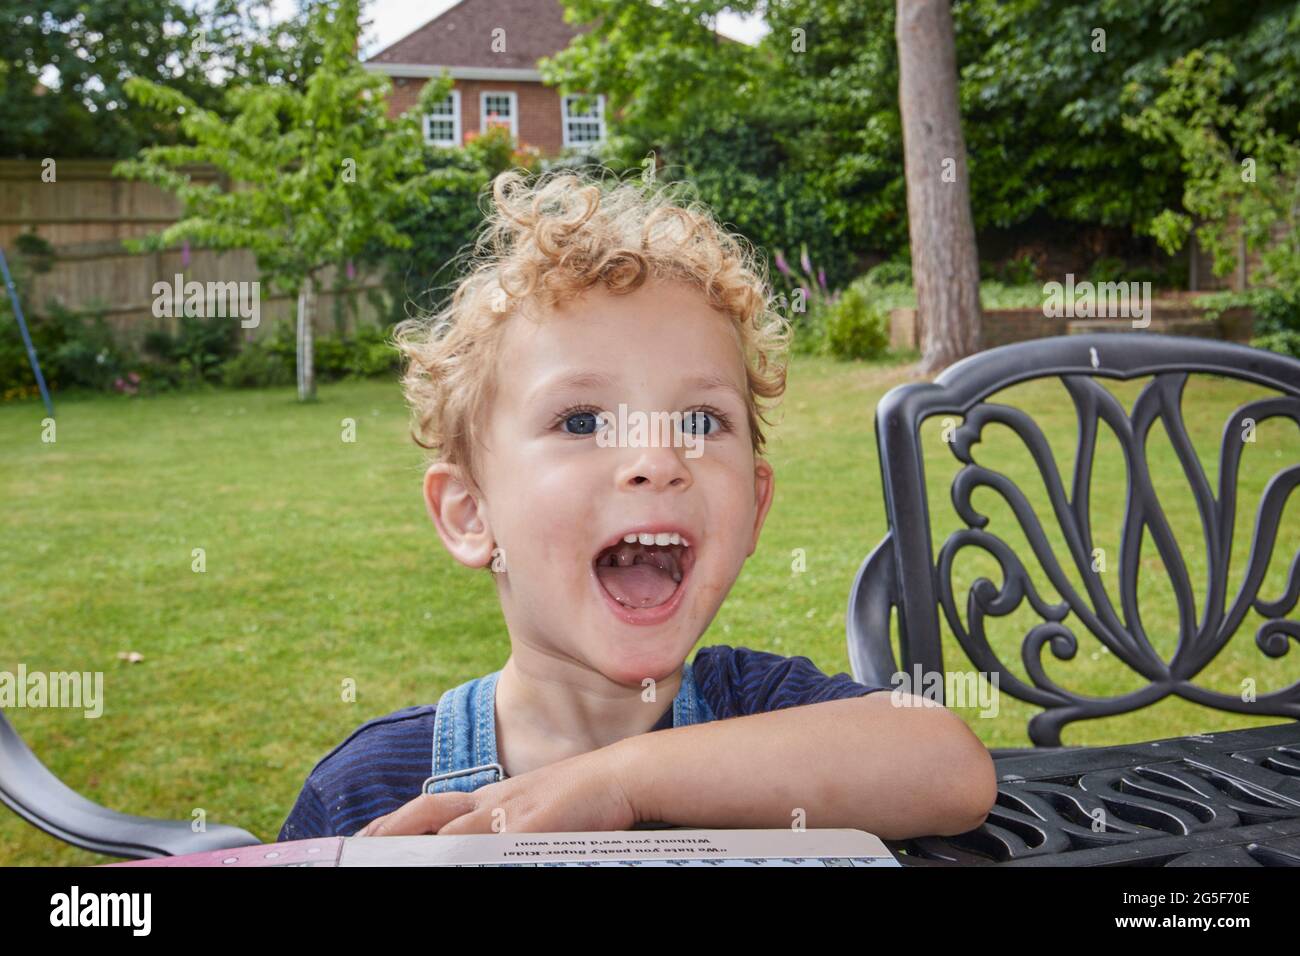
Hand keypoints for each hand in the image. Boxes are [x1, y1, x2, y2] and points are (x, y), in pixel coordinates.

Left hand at [355, 745, 637, 835]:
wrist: (623, 775)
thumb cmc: (589, 801)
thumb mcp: (540, 814)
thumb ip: (509, 829)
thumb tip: (482, 844)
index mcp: (494, 798)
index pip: (435, 806)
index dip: (399, 821)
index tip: (371, 835)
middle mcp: (494, 800)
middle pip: (429, 809)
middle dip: (391, 828)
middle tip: (360, 844)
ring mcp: (510, 810)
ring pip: (449, 825)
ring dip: (415, 839)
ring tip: (381, 849)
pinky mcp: (530, 823)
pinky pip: (485, 838)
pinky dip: (460, 848)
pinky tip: (442, 855)